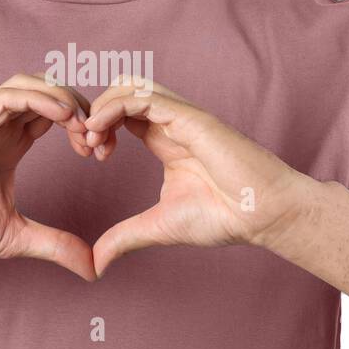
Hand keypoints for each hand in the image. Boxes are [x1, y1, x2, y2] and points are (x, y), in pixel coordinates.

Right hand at [0, 73, 113, 281]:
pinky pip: (10, 95)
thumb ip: (54, 245)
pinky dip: (41, 97)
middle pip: (50, 92)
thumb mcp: (15, 237)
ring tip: (83, 127)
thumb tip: (92, 270)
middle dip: (83, 109)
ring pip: (31, 84)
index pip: (57, 114)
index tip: (102, 154)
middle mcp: (1, 127)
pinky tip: (64, 116)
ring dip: (64, 98)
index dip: (85, 125)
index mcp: (12, 144)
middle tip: (100, 141)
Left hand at [81, 76, 310, 276]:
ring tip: (90, 137)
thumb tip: (95, 264)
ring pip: (130, 85)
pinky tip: (101, 132)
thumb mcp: (159, 226)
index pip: (123, 112)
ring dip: (102, 106)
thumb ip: (124, 237)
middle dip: (96, 110)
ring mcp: (181, 116)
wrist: (263, 215)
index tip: (90, 155)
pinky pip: (144, 96)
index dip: (99, 126)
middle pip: (123, 89)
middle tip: (86, 144)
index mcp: (165, 139)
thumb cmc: (224, 217)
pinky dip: (114, 107)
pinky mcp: (190, 118)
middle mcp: (172, 122)